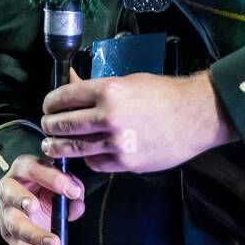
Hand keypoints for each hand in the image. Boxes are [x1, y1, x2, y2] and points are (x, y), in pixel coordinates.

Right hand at [0, 153, 85, 244]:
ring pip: (15, 227)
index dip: (53, 178)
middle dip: (28, 205)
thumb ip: (72, 188)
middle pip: (13, 197)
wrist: (33, 194)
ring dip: (35, 237)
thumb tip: (76, 206)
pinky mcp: (10, 237)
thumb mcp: (63, 180)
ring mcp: (6, 215)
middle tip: (41, 207)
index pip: (33, 169)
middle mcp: (8, 191)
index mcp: (22, 168)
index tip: (74, 191)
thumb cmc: (50, 183)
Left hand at [40, 69, 238, 172]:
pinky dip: (87, 159)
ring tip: (53, 145)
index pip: (63, 97)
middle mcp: (109, 116)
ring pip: (72, 148)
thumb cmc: (165, 94)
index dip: (50, 102)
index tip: (48, 106)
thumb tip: (71, 82)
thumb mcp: (130, 81)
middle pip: (61, 125)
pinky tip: (86, 153)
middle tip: (48, 126)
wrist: (197, 116)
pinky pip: (94, 163)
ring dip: (57, 147)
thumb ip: (98, 87)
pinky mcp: (126, 162)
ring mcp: (116, 142)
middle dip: (49, 125)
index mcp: (109, 90)